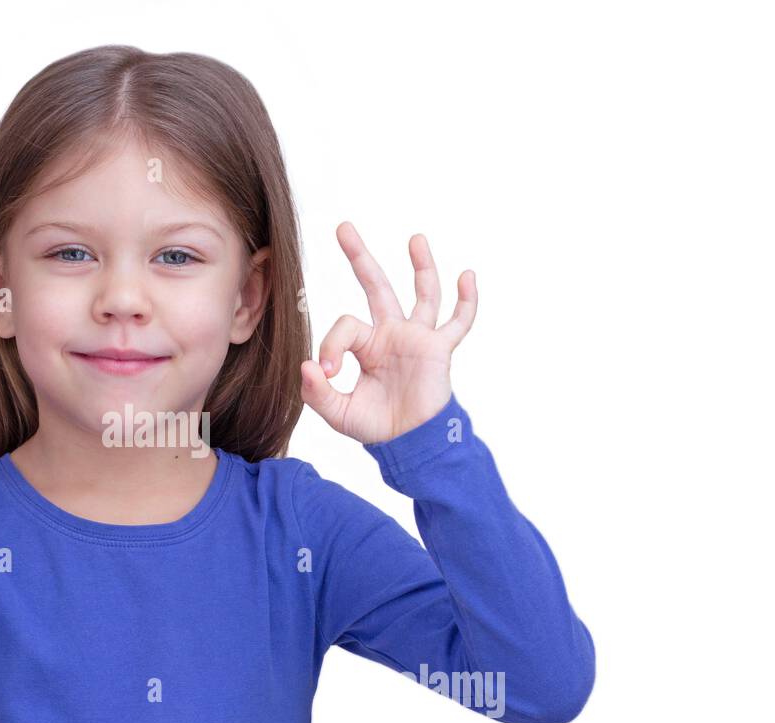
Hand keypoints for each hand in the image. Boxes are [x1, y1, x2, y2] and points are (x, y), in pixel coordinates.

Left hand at [300, 223, 476, 443]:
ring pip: (422, 294)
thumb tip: (307, 366)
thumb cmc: (376, 427)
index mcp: (366, 345)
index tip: (329, 372)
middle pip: (376, 286)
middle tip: (343, 226)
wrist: (410, 444)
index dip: (332, 344)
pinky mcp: (440, 350)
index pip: (346, 325)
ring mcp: (418, 339)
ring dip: (421, 266)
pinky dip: (466, 300)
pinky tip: (467, 276)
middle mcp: (391, 334)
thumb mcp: (338, 412)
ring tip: (415, 238)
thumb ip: (318, 392)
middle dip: (360, 257)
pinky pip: (458, 322)